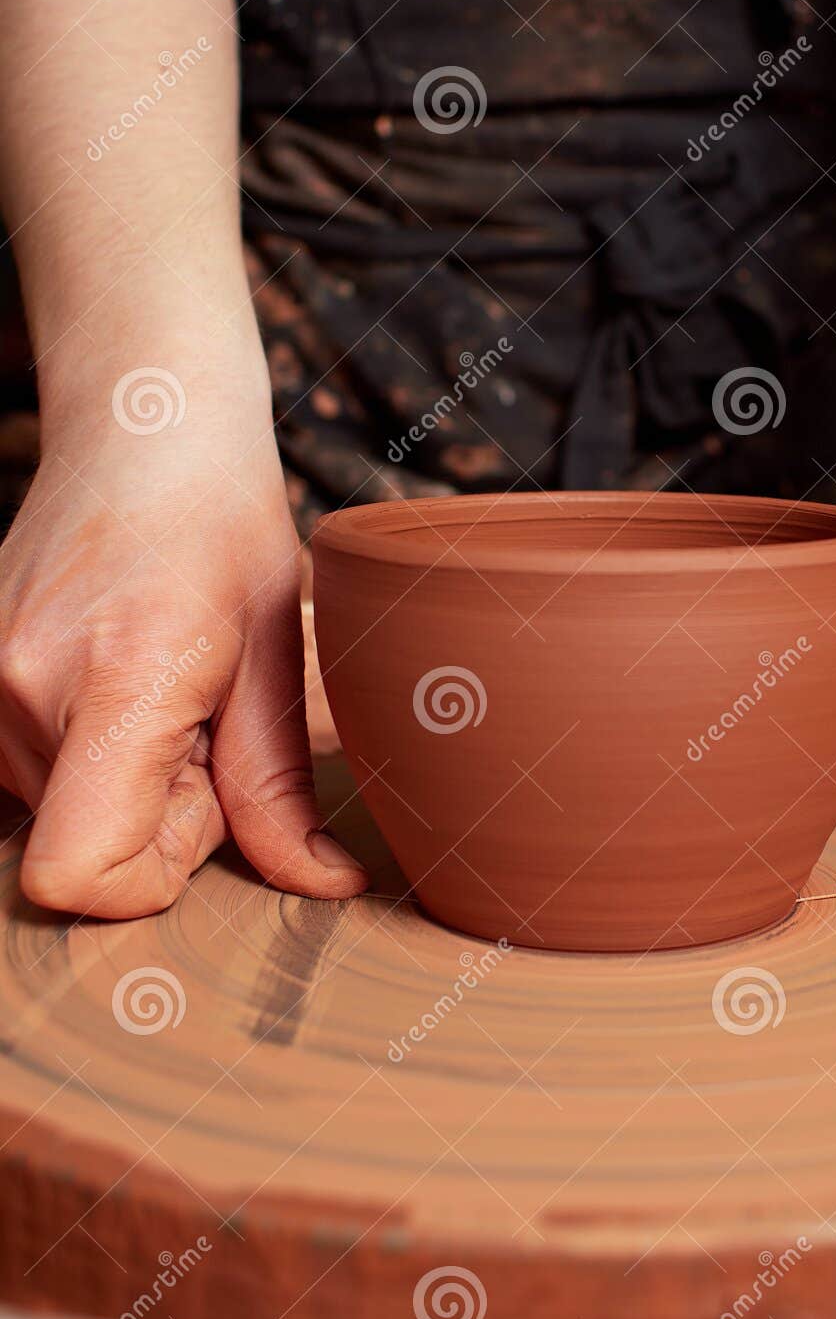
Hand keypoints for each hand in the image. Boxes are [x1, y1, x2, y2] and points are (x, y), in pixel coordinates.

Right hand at [0, 430, 365, 917]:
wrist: (144, 431)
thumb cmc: (225, 529)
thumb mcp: (276, 657)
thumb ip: (281, 789)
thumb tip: (323, 888)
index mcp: (115, 681)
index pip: (74, 874)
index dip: (148, 876)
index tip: (204, 804)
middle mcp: (18, 686)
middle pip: (77, 845)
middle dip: (155, 812)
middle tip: (203, 722)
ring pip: (50, 808)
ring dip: (120, 778)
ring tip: (165, 690)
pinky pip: (21, 763)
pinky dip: (78, 751)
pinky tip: (120, 683)